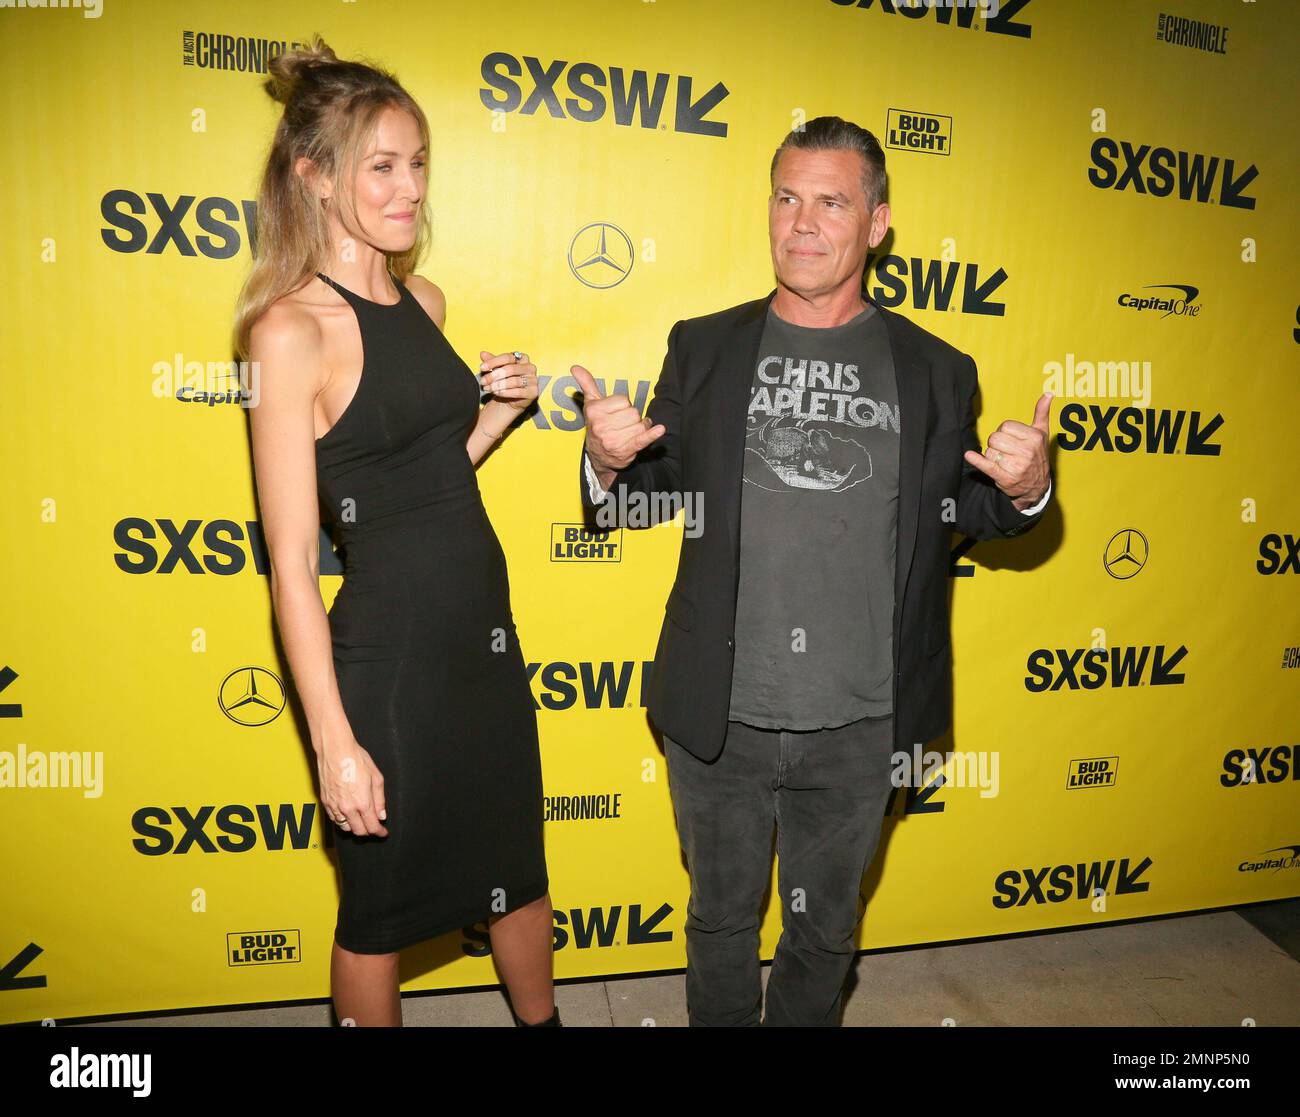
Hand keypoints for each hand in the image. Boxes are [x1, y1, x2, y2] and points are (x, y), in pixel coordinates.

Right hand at [317, 739, 387, 837]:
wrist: (335, 750)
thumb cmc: (355, 759)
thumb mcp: (376, 778)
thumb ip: (379, 800)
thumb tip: (381, 814)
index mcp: (361, 803)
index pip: (372, 827)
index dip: (379, 832)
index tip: (382, 832)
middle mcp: (346, 808)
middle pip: (358, 831)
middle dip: (368, 831)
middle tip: (374, 826)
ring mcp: (334, 806)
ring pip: (345, 827)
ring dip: (354, 827)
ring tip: (361, 819)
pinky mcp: (325, 802)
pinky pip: (334, 819)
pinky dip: (342, 820)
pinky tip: (348, 814)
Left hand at [478, 350, 537, 411]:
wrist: (510, 399)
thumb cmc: (505, 381)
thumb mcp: (497, 370)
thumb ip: (492, 362)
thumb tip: (483, 354)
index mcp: (522, 358)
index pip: (508, 357)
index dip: (494, 362)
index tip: (482, 367)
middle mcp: (530, 367)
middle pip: (510, 369)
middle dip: (494, 376)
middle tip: (483, 381)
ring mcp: (533, 380)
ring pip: (513, 381)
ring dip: (498, 385)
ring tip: (488, 388)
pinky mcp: (533, 392)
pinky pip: (517, 392)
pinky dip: (505, 392)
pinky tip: (496, 393)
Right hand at [571, 363, 665, 472]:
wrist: (598, 456)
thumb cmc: (596, 426)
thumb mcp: (590, 405)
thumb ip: (587, 384)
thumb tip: (575, 367)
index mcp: (594, 411)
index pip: (624, 400)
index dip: (623, 406)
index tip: (616, 413)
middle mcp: (601, 426)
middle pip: (633, 412)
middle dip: (632, 418)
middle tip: (623, 424)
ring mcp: (613, 440)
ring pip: (640, 425)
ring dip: (640, 428)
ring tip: (629, 432)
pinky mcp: (625, 451)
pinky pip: (642, 439)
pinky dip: (652, 435)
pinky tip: (659, 429)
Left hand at [963, 391, 1052, 509]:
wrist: (1037, 487)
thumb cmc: (1037, 457)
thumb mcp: (1042, 434)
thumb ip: (1042, 414)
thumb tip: (1049, 394)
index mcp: (1034, 437)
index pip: (1005, 426)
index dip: (1004, 432)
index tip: (1012, 440)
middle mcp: (1027, 451)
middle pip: (995, 438)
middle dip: (996, 444)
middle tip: (1006, 452)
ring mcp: (1017, 465)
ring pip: (989, 451)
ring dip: (992, 456)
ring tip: (1004, 462)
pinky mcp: (1006, 478)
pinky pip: (987, 465)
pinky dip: (976, 461)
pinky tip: (969, 456)